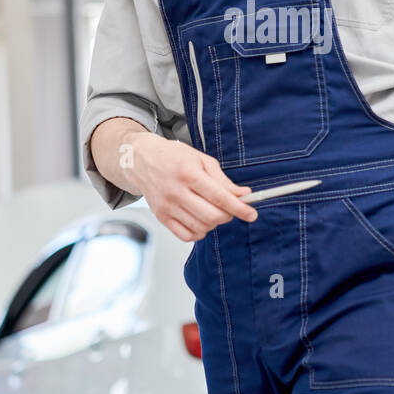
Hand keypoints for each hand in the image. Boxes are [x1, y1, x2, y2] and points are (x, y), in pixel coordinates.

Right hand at [127, 133, 256, 241]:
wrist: (141, 160)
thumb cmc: (173, 157)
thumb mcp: (201, 160)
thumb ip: (223, 179)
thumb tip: (243, 194)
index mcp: (188, 173)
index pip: (220, 197)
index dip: (239, 208)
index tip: (251, 214)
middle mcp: (176, 191)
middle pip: (212, 215)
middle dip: (228, 215)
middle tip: (230, 208)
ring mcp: (167, 206)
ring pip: (201, 227)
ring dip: (214, 223)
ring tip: (213, 210)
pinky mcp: (161, 217)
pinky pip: (186, 235)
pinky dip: (199, 232)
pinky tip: (200, 220)